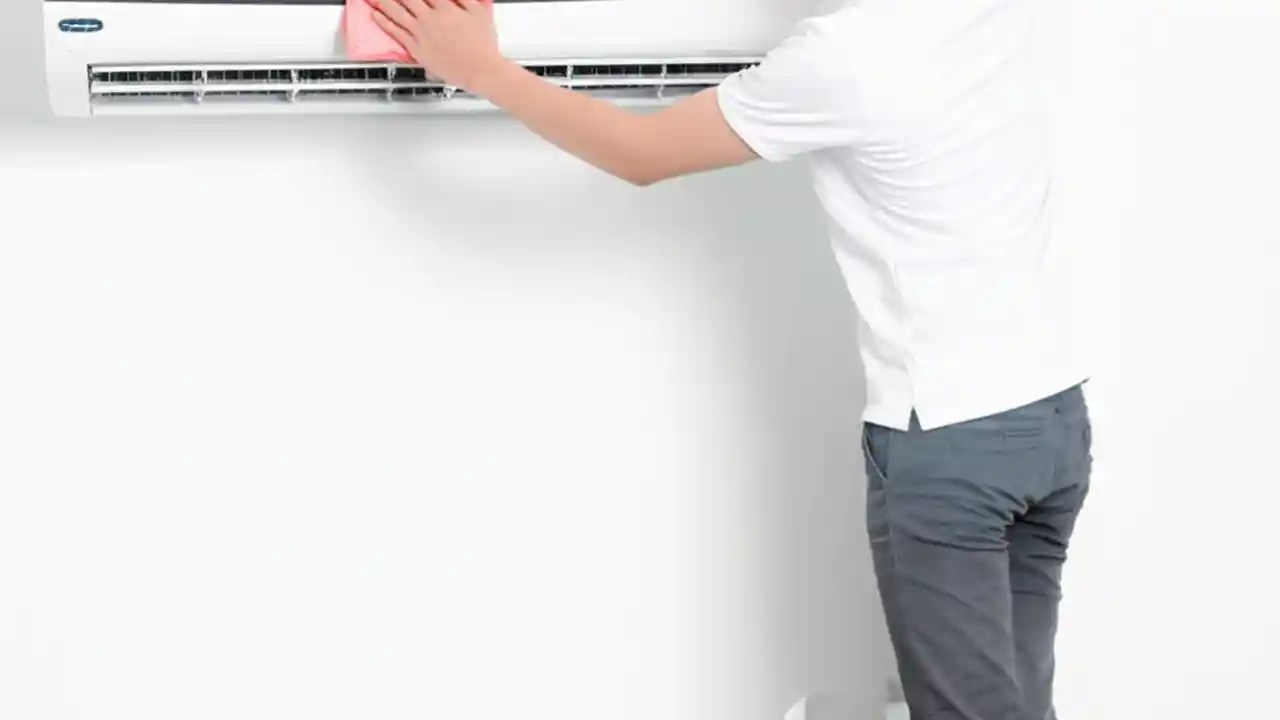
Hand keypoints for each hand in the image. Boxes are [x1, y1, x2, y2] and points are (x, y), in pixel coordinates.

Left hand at [371, 0, 507, 90]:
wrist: (481, 71)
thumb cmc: (483, 45)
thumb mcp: (479, 12)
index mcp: (446, 8)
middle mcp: (430, 19)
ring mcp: (421, 34)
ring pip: (396, 12)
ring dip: (383, 1)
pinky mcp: (417, 49)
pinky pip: (396, 33)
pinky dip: (383, 22)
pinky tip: (376, 15)